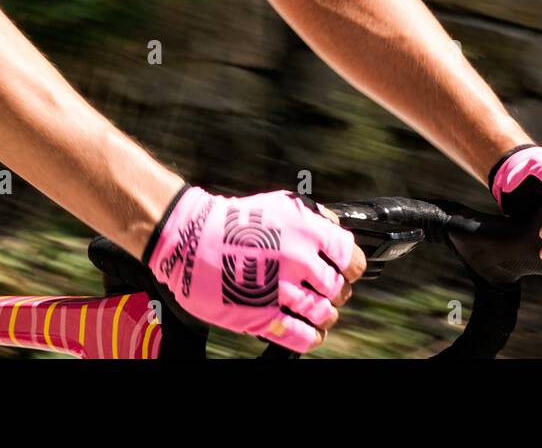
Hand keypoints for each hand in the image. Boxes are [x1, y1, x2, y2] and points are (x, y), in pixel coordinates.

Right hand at [146, 186, 365, 352]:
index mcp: (306, 230)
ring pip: (323, 313)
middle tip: (323, 290)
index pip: (351, 258)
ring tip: (316, 312)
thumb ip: (315, 220)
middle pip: (338, 289)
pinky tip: (309, 331)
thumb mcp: (281, 205)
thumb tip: (338, 234)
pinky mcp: (260, 314)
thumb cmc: (235, 220)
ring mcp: (280, 289)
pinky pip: (301, 335)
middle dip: (334, 291)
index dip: (350, 268)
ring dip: (323, 315)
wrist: (189, 238)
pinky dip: (311, 337)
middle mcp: (298, 259)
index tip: (343, 271)